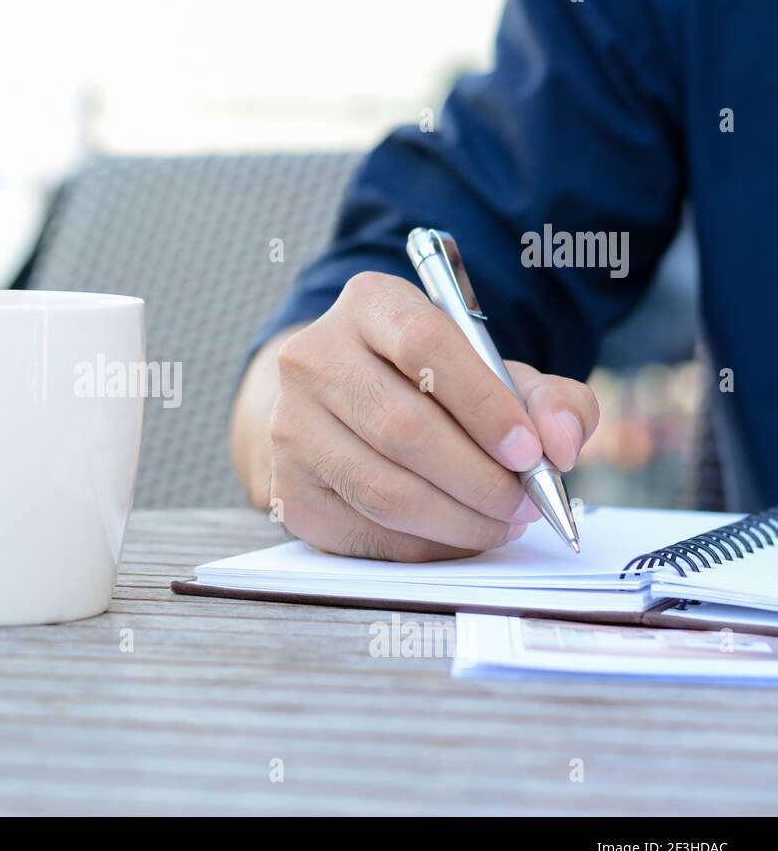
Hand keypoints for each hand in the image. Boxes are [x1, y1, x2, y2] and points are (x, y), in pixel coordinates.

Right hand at [265, 271, 597, 559]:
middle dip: (479, 479)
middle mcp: (313, 358)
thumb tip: (562, 443)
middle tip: (526, 504)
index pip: (425, 346)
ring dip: (458, 521)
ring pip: (384, 489)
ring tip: (502, 522)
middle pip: (403, 427)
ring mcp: (290, 426)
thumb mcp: (492, 372)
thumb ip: (547, 398)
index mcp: (369, 304)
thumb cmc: (427, 386)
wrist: (335, 408)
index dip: (484, 405)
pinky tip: (456, 534)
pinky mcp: (287, 487)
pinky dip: (426, 545)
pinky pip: (367, 531)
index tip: (531, 452)